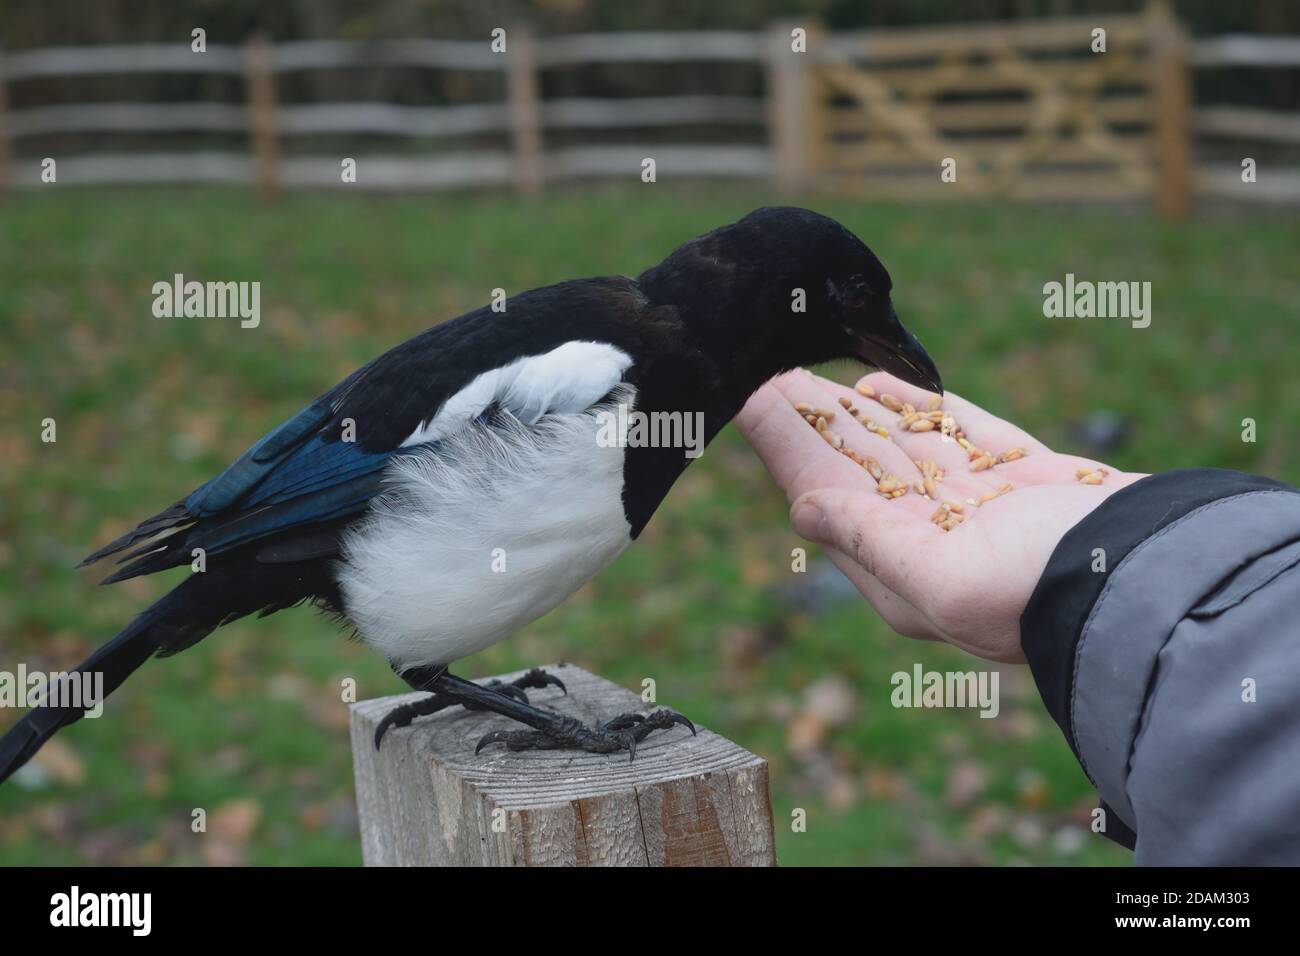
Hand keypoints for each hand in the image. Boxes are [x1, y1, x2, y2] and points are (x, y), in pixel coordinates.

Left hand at [735, 369, 1146, 662]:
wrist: (1155, 577)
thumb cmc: (1043, 591)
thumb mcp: (943, 581)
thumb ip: (870, 542)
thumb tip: (802, 507)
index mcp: (903, 566)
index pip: (824, 493)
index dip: (784, 444)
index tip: (746, 398)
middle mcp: (933, 537)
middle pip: (853, 465)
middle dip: (809, 421)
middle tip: (765, 373)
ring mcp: (979, 503)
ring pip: (898, 444)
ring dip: (851, 410)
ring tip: (806, 373)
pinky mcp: (1023, 473)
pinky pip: (955, 431)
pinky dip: (916, 407)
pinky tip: (877, 385)